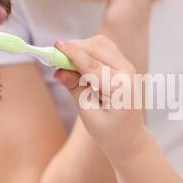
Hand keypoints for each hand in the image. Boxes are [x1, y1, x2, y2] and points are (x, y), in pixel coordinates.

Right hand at [53, 35, 152, 161]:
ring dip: (81, 46)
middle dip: (74, 48)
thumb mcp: (88, 113)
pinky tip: (76, 61)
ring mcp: (127, 67)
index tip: (56, 44)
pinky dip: (88, 49)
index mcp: (120, 87)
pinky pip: (104, 48)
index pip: (92, 65)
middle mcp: (127, 72)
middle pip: (97, 48)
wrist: (129, 138)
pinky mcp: (122, 65)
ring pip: (101, 43)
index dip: (72, 53)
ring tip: (64, 60)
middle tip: (53, 56)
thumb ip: (75, 89)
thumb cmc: (108, 131)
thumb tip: (58, 71)